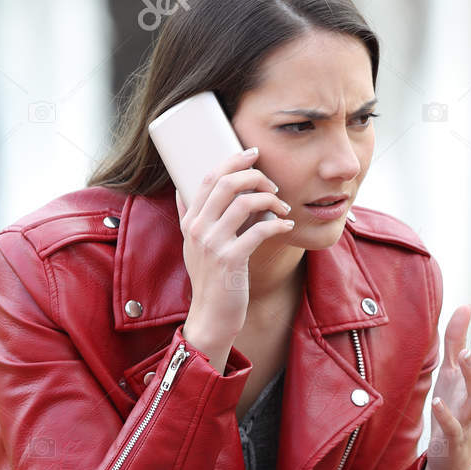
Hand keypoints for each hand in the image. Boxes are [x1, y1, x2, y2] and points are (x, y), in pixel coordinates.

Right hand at [176, 147, 294, 364]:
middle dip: (255, 176)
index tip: (253, 153)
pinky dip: (278, 224)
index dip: (233, 160)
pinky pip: (259, 230)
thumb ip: (189, 217)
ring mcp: (213, 244)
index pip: (209, 177)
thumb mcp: (191, 246)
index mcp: (190, 221)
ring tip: (282, 208)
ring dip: (270, 200)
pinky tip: (286, 227)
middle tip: (273, 184)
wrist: (211, 316)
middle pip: (227, 183)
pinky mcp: (231, 260)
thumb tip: (183, 190)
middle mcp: (198, 229)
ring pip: (245, 203)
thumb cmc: (210, 279)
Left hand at [422, 304, 470, 469]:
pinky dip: (446, 416)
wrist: (449, 456)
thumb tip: (465, 306)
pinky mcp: (452, 439)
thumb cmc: (452, 408)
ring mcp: (467, 418)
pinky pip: (453, 428)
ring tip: (465, 356)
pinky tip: (437, 404)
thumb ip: (456, 340)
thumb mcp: (450, 372)